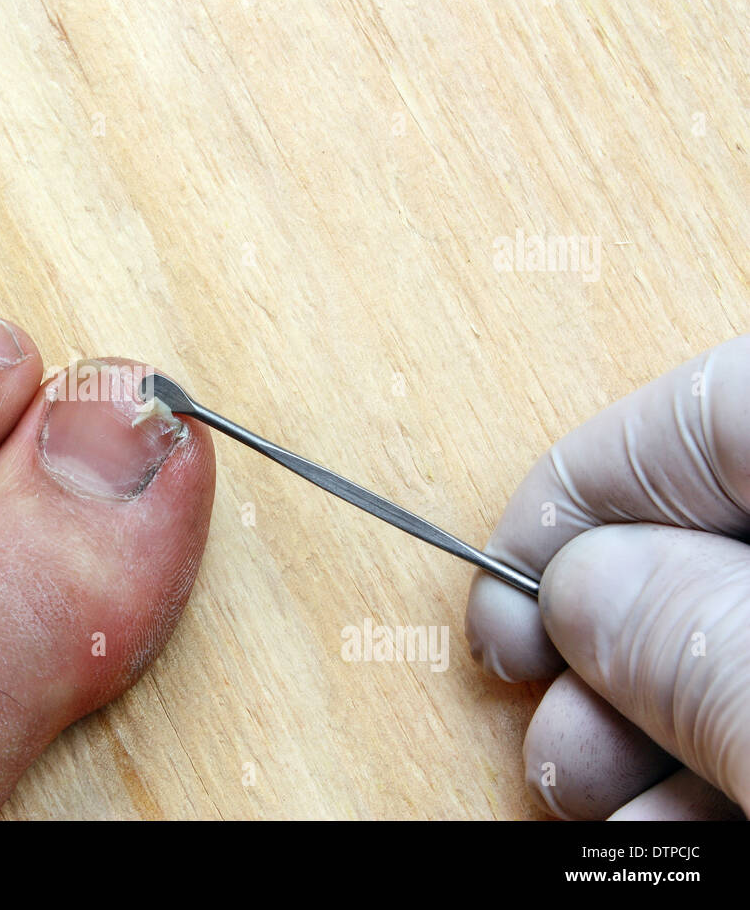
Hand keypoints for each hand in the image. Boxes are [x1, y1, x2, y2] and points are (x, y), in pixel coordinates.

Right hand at [466, 335, 749, 819]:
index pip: (704, 413)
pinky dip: (714, 758)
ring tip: (590, 789)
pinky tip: (664, 813)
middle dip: (599, 632)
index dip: (576, 497)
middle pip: (707, 533)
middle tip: (546, 707)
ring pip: (734, 626)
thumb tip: (584, 594)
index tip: (501, 590)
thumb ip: (707, 647)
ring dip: (637, 715)